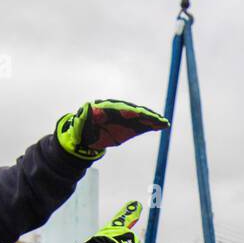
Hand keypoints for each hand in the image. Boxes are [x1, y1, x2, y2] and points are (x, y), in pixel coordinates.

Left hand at [55, 100, 169, 160]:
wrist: (86, 136)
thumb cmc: (81, 129)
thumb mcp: (80, 123)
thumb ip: (84, 116)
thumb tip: (86, 106)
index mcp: (106, 108)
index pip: (119, 108)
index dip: (129, 110)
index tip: (139, 113)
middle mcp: (117, 111)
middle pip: (133, 111)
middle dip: (145, 114)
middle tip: (156, 118)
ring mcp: (124, 118)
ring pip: (140, 117)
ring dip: (152, 119)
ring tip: (163, 122)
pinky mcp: (129, 126)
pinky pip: (142, 125)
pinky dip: (152, 125)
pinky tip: (162, 126)